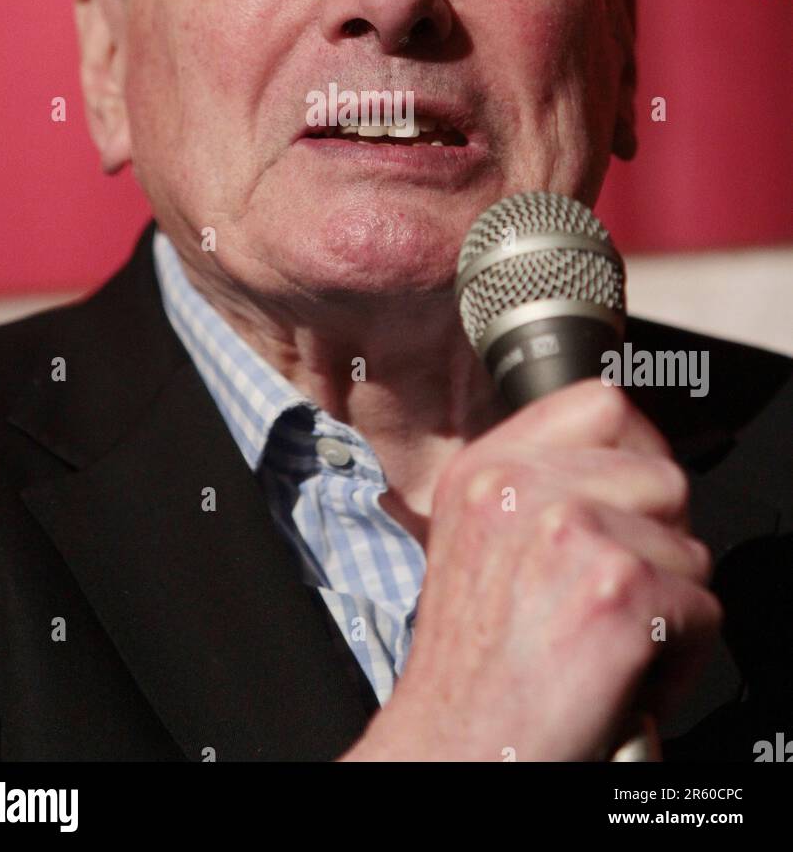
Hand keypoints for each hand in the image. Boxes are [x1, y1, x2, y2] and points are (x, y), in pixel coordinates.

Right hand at [338, 378, 720, 761]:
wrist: (452, 750)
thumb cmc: (471, 667)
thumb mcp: (474, 538)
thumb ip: (536, 486)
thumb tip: (625, 463)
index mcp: (485, 468)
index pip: (602, 404)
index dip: (637, 455)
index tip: (630, 505)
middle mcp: (520, 488)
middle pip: (664, 476)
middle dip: (658, 542)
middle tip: (607, 597)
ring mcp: (569, 533)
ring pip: (691, 547)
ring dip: (668, 604)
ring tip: (607, 641)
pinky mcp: (617, 592)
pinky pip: (703, 611)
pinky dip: (678, 660)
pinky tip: (620, 677)